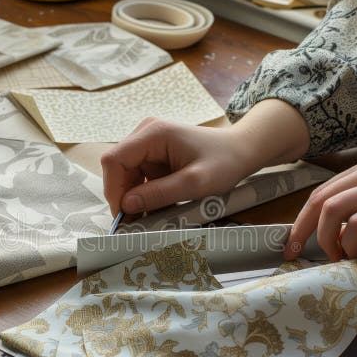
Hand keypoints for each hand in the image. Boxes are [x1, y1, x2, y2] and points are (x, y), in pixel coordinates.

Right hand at [101, 99, 309, 215]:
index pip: (114, 160)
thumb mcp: (194, 183)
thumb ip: (160, 193)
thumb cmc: (224, 163)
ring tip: (148, 217)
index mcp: (153, 133)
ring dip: (134, 198)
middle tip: (134, 223)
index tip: (124, 215)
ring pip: (126, 175)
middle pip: (117, 168)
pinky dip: (144, 194)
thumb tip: (127, 205)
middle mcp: (145, 133)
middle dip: (123, 196)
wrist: (242, 151)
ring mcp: (149, 142)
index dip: (114, 189)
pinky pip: (139, 176)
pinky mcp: (154, 153)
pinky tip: (157, 207)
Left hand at [285, 156, 356, 260]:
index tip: (292, 242)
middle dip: (304, 229)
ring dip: (328, 238)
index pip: (321, 191)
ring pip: (333, 210)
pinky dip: (351, 243)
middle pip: (320, 199)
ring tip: (339, 255)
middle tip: (300, 253)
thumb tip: (332, 233)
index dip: (302, 219)